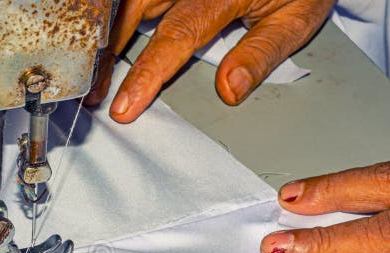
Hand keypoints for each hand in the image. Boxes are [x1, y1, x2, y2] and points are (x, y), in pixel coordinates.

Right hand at [84, 0, 333, 122]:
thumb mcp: (297, 19)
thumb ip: (261, 54)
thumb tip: (228, 91)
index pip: (177, 36)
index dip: (147, 73)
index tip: (124, 105)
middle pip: (135, 9)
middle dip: (109, 54)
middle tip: (92, 94)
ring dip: (108, 34)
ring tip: (93, 73)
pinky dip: (117, 14)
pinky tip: (106, 38)